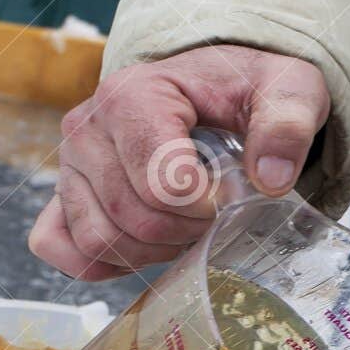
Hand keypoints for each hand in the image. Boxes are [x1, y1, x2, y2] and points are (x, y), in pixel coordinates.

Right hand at [29, 45, 329, 280]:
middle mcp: (87, 127)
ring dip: (150, 250)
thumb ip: (286, 124)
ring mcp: (70, 165)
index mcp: (133, 95)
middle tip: (211, 215)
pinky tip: (143, 247)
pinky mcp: (65, 195)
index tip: (227, 193)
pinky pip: (62, 248)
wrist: (213, 87)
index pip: (160, 185)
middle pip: (132, 217)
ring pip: (99, 241)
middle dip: (182, 231)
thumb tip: (271, 179)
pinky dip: (104, 262)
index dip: (204, 207)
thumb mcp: (285, 90)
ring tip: (181, 225)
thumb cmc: (244, 90)